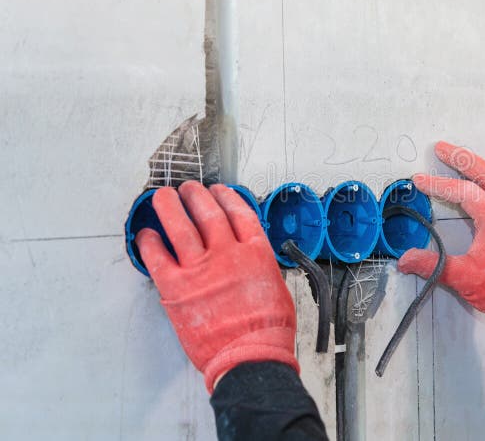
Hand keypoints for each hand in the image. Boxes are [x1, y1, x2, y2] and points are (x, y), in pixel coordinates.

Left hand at [135, 181, 297, 391]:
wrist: (251, 356)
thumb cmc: (268, 331)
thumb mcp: (276, 287)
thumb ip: (259, 267)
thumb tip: (250, 261)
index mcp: (256, 253)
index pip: (240, 212)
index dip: (227, 197)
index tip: (219, 190)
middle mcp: (228, 254)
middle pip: (208, 211)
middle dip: (196, 195)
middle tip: (188, 188)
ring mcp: (201, 269)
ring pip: (180, 226)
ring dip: (170, 206)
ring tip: (164, 197)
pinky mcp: (177, 288)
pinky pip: (158, 257)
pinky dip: (150, 243)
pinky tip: (146, 234)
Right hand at [398, 141, 484, 336]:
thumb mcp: (460, 277)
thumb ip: (431, 265)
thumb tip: (404, 259)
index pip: (463, 192)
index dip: (439, 185)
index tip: (419, 180)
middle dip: (462, 158)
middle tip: (441, 147)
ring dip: (480, 165)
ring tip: (460, 156)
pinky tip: (483, 179)